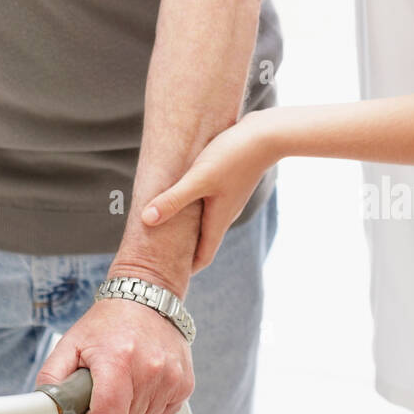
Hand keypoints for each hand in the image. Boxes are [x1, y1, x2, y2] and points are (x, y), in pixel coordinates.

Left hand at [37, 295, 193, 413]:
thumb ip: (52, 376)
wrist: (146, 298)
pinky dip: (147, 408)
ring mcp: (171, 377)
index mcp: (118, 359)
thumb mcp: (70, 343)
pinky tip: (140, 385)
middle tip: (102, 389)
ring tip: (122, 382)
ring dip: (127, 412)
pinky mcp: (184, 384)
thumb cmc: (108, 321)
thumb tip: (46, 410)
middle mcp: (150, 369)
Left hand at [140, 110, 280, 270]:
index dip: (187, 268)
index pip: (203, 255)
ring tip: (167, 226)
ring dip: (190, 227)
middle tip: (162, 257)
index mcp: (218, 219)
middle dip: (186, 250)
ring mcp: (229, 197)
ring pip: (207, 220)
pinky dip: (195, 207)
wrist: (267, 135)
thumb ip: (173, 199)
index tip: (170, 278)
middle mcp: (225, 213)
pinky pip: (210, 202)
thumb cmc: (232, 157)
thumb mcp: (198, 178)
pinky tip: (184, 194)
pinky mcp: (230, 181)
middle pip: (204, 240)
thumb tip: (146, 220)